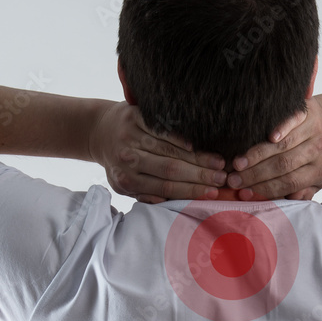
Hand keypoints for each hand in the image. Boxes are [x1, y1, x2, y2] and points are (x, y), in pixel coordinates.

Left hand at [88, 101, 226, 202]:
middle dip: (200, 175)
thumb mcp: (125, 185)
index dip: (191, 191)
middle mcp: (128, 158)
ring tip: (218, 162)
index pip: (165, 188)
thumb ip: (145, 195)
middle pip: (171, 170)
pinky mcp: (135, 117)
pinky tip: (197, 146)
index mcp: (126, 179)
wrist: (99, 130)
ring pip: (171, 150)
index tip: (211, 193)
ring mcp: (131, 136)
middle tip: (222, 178)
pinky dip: (181, 139)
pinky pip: (164, 130)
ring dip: (198, 157)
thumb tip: (169, 203)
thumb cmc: (119, 162)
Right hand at [224, 96, 321, 200]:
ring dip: (258, 155)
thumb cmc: (317, 156)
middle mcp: (319, 150)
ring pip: (283, 145)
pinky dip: (281, 128)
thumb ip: (303, 192)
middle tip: (234, 180)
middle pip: (283, 165)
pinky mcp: (307, 112)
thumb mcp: (317, 179)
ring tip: (237, 163)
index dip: (265, 189)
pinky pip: (292, 120)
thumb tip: (289, 199)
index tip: (244, 193)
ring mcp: (314, 130)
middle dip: (255, 174)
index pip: (290, 183)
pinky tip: (268, 137)